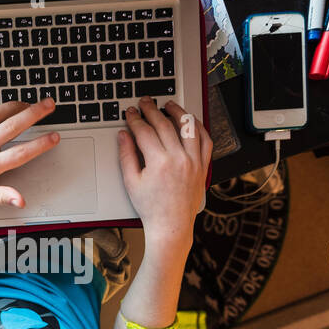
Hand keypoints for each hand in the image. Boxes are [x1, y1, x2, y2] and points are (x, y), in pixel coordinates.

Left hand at [0, 99, 60, 210]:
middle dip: (34, 113)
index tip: (54, 137)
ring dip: (15, 106)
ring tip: (29, 103)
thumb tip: (20, 200)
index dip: (40, 144)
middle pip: (13, 126)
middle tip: (49, 105)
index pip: (20, 153)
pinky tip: (3, 107)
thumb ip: (2, 197)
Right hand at [118, 98, 211, 250]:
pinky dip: (199, 127)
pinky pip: (205, 140)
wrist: (171, 226)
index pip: (144, 131)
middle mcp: (179, 159)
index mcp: (159, 163)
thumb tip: (124, 135)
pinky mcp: (203, 167)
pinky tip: (190, 121)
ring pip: (188, 127)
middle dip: (152, 110)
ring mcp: (194, 162)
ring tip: (169, 105)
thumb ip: (126, 155)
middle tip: (145, 102)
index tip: (131, 113)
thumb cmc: (151, 208)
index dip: (135, 119)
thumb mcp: (131, 182)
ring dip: (177, 112)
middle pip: (164, 124)